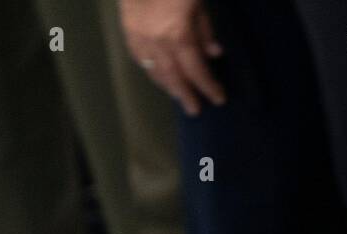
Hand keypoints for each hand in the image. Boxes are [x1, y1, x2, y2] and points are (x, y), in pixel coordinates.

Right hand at [119, 0, 224, 115]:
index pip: (195, 68)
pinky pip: (141, 59)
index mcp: (177, 33)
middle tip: (195, 110)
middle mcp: (157, 42)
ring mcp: (139, 38)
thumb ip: (205, 27)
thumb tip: (213, 54)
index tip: (218, 99)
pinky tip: (159, 75)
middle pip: (173, 77)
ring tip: (179, 96)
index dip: (207, 85)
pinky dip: (152, 70)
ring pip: (154, 71)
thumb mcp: (198, 0)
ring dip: (168, 86)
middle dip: (185, 95)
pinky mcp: (128, 32)